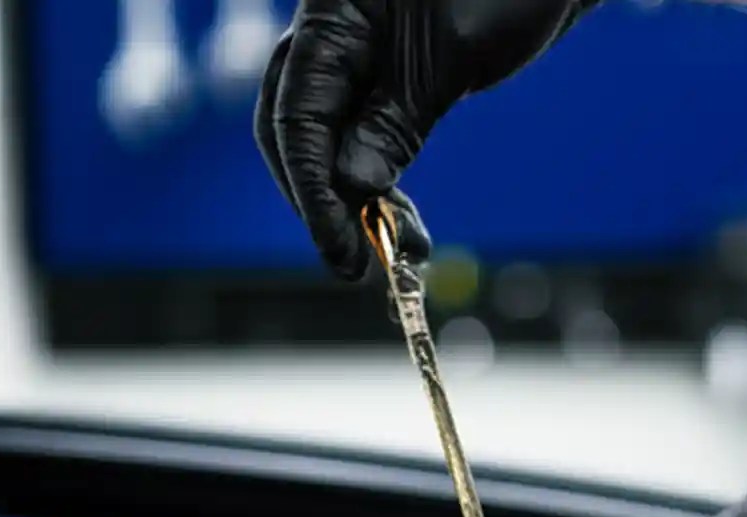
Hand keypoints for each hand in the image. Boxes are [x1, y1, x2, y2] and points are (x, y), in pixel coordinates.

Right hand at [254, 0, 595, 279]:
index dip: (312, 193)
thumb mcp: (450, 59)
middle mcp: (329, 34)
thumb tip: (352, 189)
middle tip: (360, 262)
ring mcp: (354, 56)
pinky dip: (377, 182)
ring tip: (402, 249)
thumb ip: (394, 121)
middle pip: (296, 132)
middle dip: (323, 202)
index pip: (296, 117)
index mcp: (330, 15)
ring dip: (354, 202)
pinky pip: (361, 136)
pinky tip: (402, 220)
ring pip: (326, 142)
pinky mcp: (384, 79)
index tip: (342, 251)